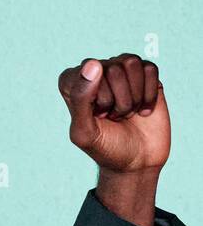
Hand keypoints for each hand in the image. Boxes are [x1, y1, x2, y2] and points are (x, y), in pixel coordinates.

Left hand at [58, 54, 169, 173]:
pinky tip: (143, 110)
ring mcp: (122, 72)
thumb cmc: (106, 148)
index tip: (96, 116)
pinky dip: (149, 94)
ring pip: (131, 63)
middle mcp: (97, 73)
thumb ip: (81, 99)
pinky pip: (150, 69)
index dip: (95, 97)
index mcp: (74, 85)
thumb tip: (93, 63)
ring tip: (127, 113)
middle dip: (117, 101)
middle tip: (113, 118)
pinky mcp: (145, 75)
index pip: (85, 71)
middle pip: (112, 68)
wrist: (137, 161)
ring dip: (133, 97)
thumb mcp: (85, 132)